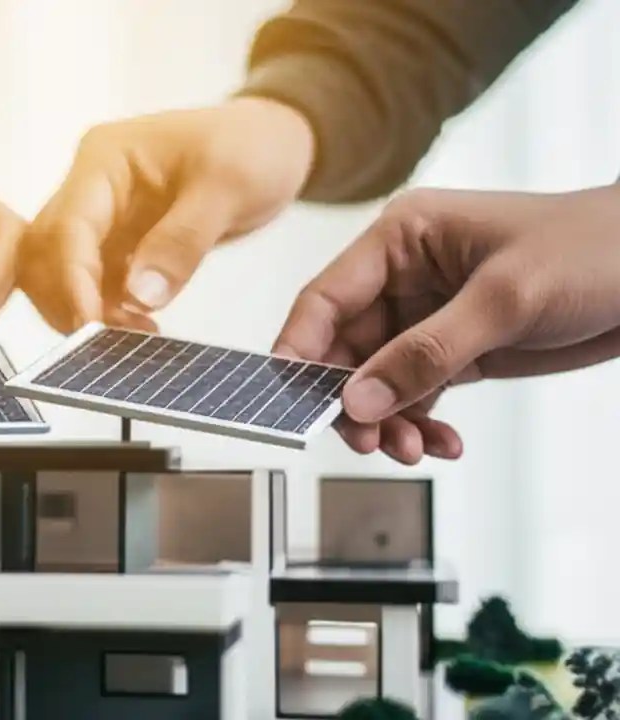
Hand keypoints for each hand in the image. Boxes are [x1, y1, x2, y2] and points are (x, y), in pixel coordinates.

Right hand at [20, 97, 314, 332]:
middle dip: (68, 301)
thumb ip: (183, 239)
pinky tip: (140, 330)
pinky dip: (105, 314)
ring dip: (84, 312)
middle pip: (44, 254)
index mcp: (104, 160)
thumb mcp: (228, 184)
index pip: (67, 225)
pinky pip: (93, 287)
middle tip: (111, 339)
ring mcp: (100, 221)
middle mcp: (90, 190)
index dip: (72, 279)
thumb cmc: (251, 146)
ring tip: (135, 336)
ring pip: (58, 276)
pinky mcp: (116, 248)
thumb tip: (140, 297)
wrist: (273, 141)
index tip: (90, 324)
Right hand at [273, 185, 619, 463]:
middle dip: (353, 400)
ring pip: (377, 379)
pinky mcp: (457, 349)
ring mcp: (429, 315)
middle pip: (344, 349)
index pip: (325, 298)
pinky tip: (441, 443)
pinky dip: (421, 423)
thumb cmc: (594, 251)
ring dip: (389, 420)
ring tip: (413, 450)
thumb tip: (358, 401)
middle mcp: (404, 276)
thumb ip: (426, 354)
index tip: (286, 400)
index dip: (298, 350)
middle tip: (371, 443)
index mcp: (402, 239)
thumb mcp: (505, 301)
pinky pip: (416, 393)